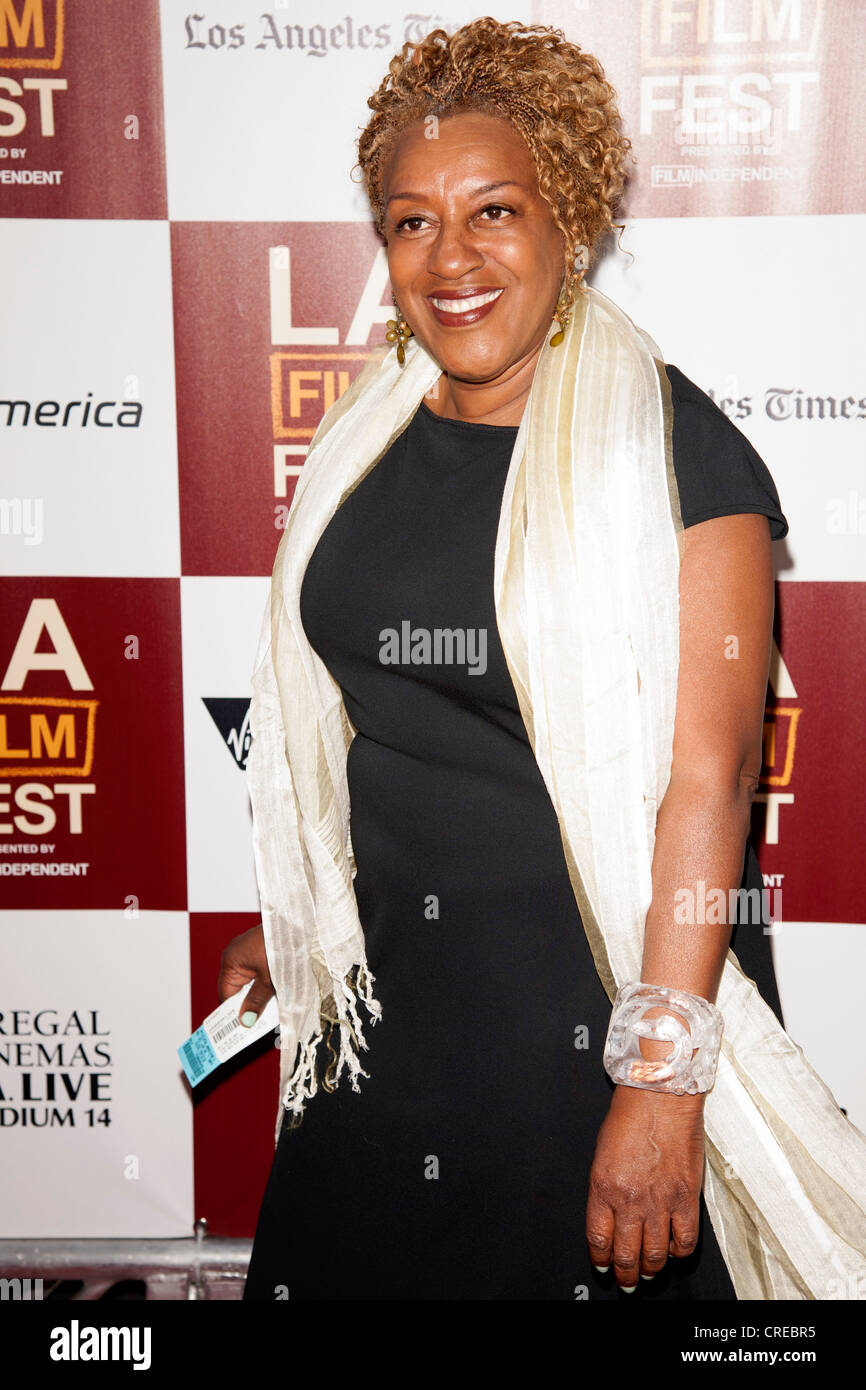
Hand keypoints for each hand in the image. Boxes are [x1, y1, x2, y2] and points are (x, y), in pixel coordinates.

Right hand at [218, 923, 275, 1026]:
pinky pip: (261, 971)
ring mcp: (251, 949)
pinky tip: (280, 992)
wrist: (307, 924)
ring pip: (252, 980)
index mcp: (231, 960)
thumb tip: (245, 1020)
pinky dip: (268, 982)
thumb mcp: (270, 980)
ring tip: (274, 1009)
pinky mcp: (265, 947)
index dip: (234, 1012)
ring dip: (262, 993)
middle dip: (251, 1004)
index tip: (243, 1029)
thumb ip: (256, 1001)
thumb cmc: (284, 946)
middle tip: (261, 1023)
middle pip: (239, 988)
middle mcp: (238, 953)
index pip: (226, 994)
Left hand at [586, 1084, 705, 1289]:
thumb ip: (606, 1188)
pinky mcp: (687, 1197)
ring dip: (650, 1269)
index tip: (604, 1266)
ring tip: (648, 1273)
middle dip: (626, 1274)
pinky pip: (684, 1239)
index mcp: (604, 1187)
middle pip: (627, 1254)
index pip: (599, 1240)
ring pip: (655, 1254)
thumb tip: (610, 1217)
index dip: (601, 1260)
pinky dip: (678, 1252)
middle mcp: (630, 1199)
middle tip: (627, 1280)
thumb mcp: (602, 1153)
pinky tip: (673, 1250)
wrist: (660, 1095)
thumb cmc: (630, 1116)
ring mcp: (660, 1200)